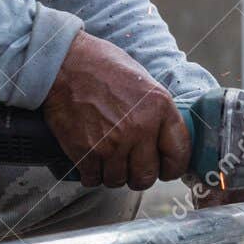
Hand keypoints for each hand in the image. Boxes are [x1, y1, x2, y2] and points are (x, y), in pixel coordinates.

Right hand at [42, 31, 190, 190]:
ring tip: (107, 157)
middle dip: (139, 176)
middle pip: (146, 176)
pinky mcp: (86, 151)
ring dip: (112, 174)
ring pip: (118, 181)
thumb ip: (158, 114)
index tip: (164, 169)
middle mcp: (140, 128)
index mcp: (160, 109)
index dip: (171, 168)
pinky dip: (91, 174)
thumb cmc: (103, 67)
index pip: (178, 156)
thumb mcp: (145, 83)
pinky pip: (93, 179)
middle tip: (130, 166)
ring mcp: (113, 142)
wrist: (64, 63)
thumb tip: (166, 142)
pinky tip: (90, 159)